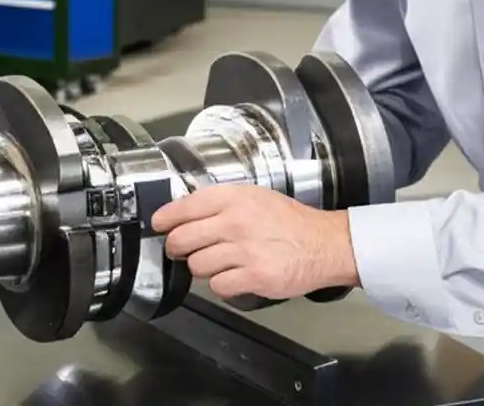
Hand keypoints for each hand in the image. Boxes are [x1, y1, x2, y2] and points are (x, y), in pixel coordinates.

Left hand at [150, 184, 360, 300]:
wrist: (324, 244)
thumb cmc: (289, 221)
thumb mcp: (253, 197)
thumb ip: (219, 202)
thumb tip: (183, 211)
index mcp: (233, 198)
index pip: (184, 208)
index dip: (165, 219)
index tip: (159, 225)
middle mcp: (236, 222)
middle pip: (181, 239)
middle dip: (176, 247)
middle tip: (181, 250)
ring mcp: (244, 251)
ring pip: (197, 265)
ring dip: (202, 267)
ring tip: (218, 262)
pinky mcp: (254, 276)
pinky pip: (218, 286)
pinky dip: (221, 284)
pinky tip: (233, 276)